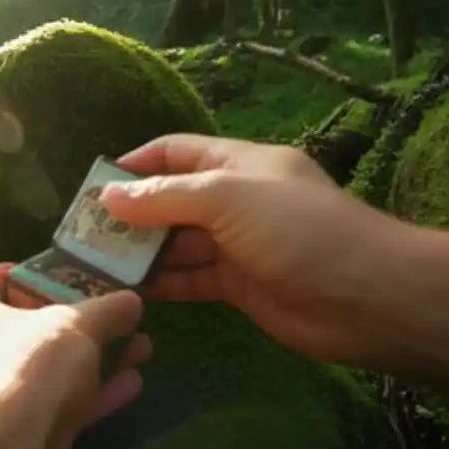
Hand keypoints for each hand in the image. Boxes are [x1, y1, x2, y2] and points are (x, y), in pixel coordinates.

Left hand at [0, 267, 152, 448]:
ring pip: (54, 371)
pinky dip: (98, 395)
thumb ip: (107, 309)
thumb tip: (132, 300)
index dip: (9, 273)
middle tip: (106, 312)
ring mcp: (5, 399)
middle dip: (72, 322)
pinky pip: (66, 405)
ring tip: (137, 346)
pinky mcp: (28, 433)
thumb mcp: (77, 323)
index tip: (43, 269)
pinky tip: (132, 384)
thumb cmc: (32, 365)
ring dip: (96, 359)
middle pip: (27, 330)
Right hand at [101, 134, 410, 367]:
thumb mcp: (227, 198)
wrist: (366, 297)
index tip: (93, 186)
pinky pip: (193, 279)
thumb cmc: (298, 230)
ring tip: (93, 265)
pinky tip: (128, 290)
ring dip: (142, 252)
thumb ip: (166, 197)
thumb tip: (109, 195)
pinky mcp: (243, 287)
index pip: (178, 152)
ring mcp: (242, 245)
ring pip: (180, 243)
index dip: (137, 164)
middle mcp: (239, 200)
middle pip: (174, 199)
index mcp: (242, 163)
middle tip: (82, 235)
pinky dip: (164, 283)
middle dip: (132, 214)